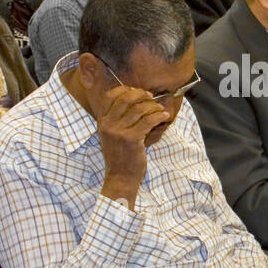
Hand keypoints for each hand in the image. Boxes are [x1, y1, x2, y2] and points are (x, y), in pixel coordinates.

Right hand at [94, 84, 171, 204]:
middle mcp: (108, 124)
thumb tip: (136, 101)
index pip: (110, 96)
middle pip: (125, 98)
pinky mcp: (131, 139)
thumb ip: (119, 119)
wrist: (120, 177)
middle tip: (150, 97)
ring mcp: (119, 131)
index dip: (124, 89)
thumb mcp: (113, 136)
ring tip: (160, 109)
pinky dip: (158, 116)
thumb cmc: (120, 156)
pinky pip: (148, 120)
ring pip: (139, 109)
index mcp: (102, 121)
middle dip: (140, 94)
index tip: (136, 91)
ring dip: (153, 106)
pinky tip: (164, 116)